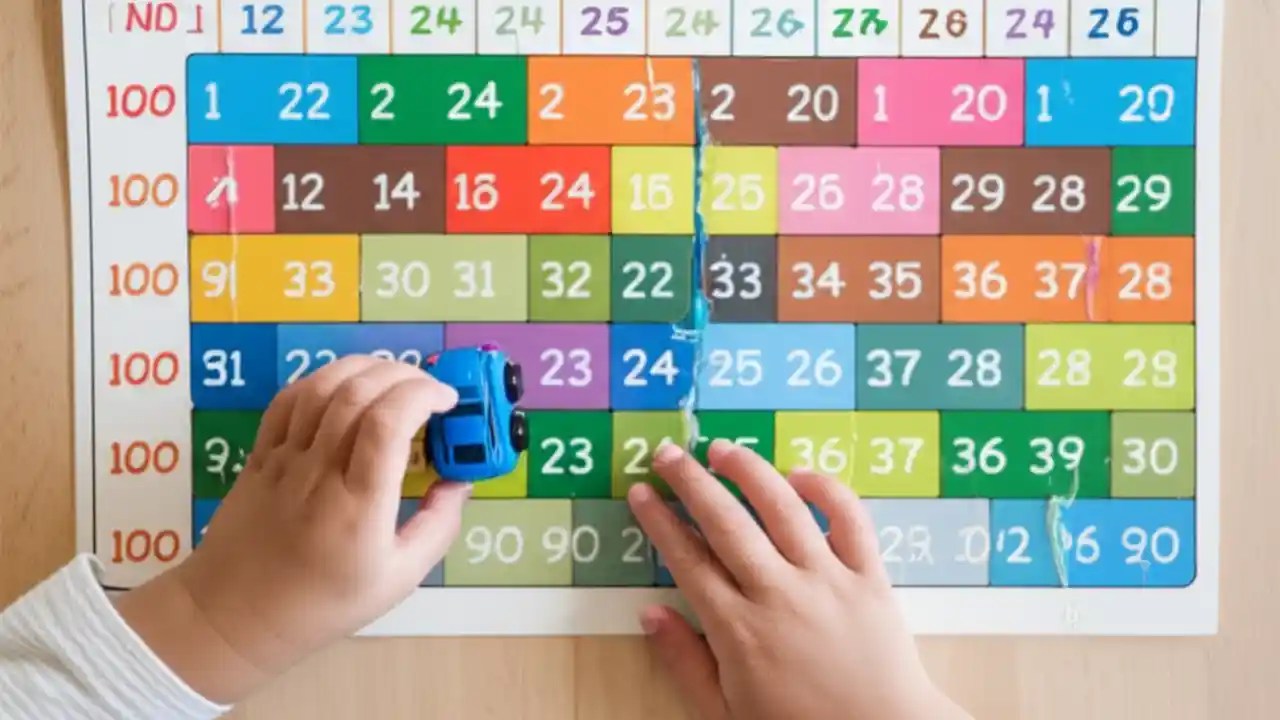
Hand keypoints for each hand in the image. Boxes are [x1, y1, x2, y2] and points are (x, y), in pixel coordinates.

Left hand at [115, 356, 469, 703]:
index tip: (447, 401)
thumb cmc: (323, 604)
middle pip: (358, 393)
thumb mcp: (398, 578)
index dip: (423, 396)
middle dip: (404, 375)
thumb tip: (460, 482)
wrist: (236, 617)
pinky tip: (346, 386)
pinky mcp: (259, 455)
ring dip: (365, 367)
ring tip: (394, 378)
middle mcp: (319, 474)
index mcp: (358, 507)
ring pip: (322, 386)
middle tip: (429, 389)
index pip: (388, 424)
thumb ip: (438, 527)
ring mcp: (283, 460)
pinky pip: (288, 400)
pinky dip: (322, 379)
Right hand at [627, 441, 969, 719]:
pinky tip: (800, 474)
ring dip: (747, 471)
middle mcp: (778, 594)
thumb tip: (649, 614)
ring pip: (781, 507)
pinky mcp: (870, 577)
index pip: (687, 559)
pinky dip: (826, 488)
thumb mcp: (725, 714)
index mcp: (738, 630)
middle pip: (725, 522)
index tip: (642, 493)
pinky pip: (850, 519)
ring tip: (722, 450)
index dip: (660, 521)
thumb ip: (685, 663)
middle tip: (667, 454)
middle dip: (690, 482)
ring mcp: (827, 580)